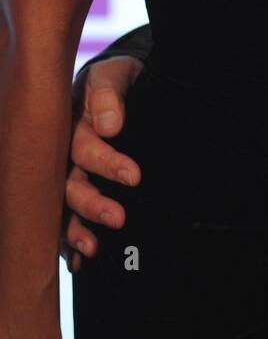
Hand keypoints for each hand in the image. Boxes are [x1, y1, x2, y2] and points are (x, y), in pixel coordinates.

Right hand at [61, 56, 143, 272]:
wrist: (112, 85)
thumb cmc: (113, 81)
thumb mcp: (112, 76)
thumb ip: (109, 94)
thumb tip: (110, 125)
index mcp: (68, 125)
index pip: (85, 148)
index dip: (107, 163)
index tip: (134, 177)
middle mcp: (61, 154)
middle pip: (70, 184)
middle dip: (92, 204)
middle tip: (118, 218)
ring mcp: (64, 173)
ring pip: (64, 205)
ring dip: (76, 229)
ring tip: (92, 248)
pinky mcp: (71, 187)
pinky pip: (63, 217)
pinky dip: (68, 241)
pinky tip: (77, 262)